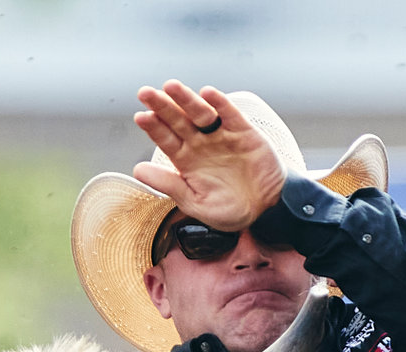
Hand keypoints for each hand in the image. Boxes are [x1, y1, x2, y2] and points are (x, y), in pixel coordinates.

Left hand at [132, 83, 285, 232]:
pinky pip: (230, 114)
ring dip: (186, 99)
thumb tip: (137, 170)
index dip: (153, 127)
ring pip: (200, 113)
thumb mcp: (196, 203)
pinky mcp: (243, 132)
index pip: (165, 138)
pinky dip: (220, 103)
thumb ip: (169, 185)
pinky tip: (208, 93)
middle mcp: (200, 143)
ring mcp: (221, 136)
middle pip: (177, 120)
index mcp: (185, 159)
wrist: (268, 211)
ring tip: (171, 87)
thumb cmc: (231, 210)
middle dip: (161, 105)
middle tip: (145, 93)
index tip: (141, 117)